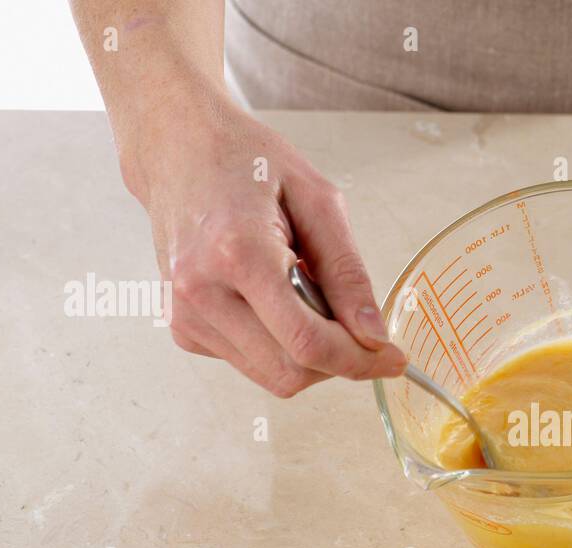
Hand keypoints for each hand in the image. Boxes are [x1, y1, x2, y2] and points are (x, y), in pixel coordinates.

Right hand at [124, 98, 405, 396]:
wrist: (179, 149)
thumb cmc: (247, 162)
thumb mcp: (318, 201)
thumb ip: (348, 273)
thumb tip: (373, 335)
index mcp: (238, 253)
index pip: (307, 341)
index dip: (359, 361)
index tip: (393, 360)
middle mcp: (201, 291)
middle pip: (291, 371)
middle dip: (338, 361)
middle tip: (360, 330)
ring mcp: (185, 314)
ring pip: (272, 376)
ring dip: (309, 353)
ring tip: (307, 296)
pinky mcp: (182, 327)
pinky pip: (250, 362)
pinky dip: (278, 345)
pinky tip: (275, 299)